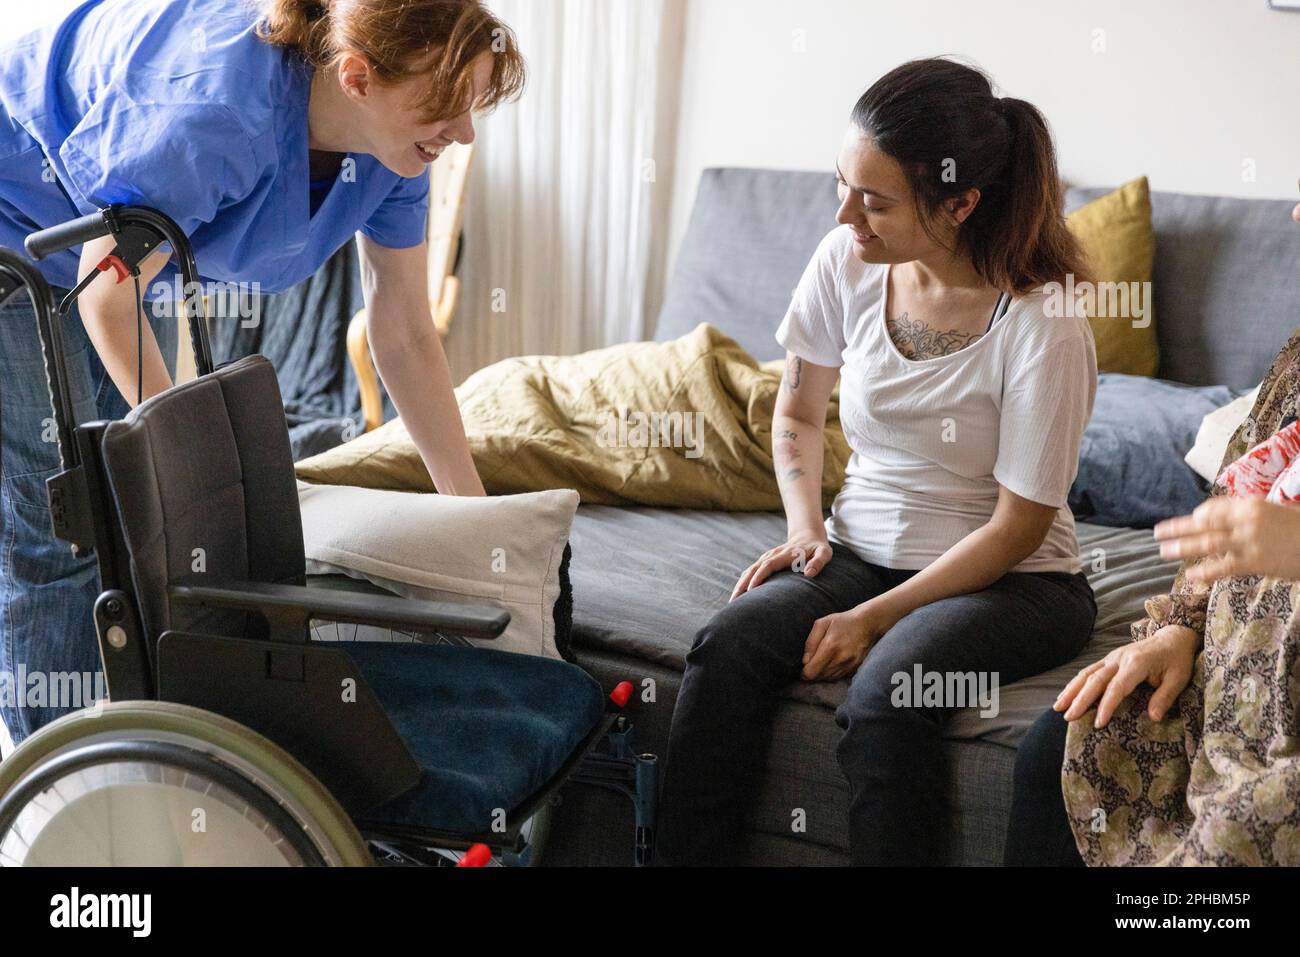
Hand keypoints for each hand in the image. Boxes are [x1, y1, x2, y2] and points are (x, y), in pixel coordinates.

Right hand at [731, 531, 832, 599]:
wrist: (808, 535)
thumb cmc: (818, 548)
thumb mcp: (824, 553)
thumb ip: (818, 562)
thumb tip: (808, 574)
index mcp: (786, 554)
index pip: (769, 565)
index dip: (759, 576)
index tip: (751, 589)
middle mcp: (773, 555)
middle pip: (754, 569)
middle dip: (743, 584)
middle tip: (735, 601)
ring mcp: (767, 558)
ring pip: (750, 570)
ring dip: (740, 584)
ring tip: (733, 601)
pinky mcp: (765, 561)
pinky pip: (752, 571)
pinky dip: (744, 581)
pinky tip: (738, 594)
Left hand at [801, 598, 902, 681]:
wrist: (867, 623)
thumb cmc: (842, 621)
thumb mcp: (822, 623)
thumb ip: (811, 642)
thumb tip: (805, 661)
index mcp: (830, 646)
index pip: (811, 672)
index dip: (804, 672)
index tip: (803, 667)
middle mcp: (840, 658)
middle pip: (819, 677)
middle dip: (812, 672)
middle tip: (811, 663)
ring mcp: (849, 664)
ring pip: (828, 678)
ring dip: (821, 673)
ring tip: (821, 662)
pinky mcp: (855, 667)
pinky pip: (838, 677)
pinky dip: (831, 673)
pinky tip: (831, 663)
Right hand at [1056, 624, 1198, 726]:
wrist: (1173, 638)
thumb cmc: (1177, 660)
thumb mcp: (1178, 679)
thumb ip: (1165, 697)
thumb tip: (1153, 718)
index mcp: (1137, 663)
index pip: (1117, 686)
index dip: (1106, 705)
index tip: (1098, 723)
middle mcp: (1119, 658)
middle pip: (1095, 680)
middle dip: (1080, 699)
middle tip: (1068, 718)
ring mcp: (1112, 657)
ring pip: (1087, 673)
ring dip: (1071, 690)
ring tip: (1058, 707)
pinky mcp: (1109, 659)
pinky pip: (1088, 671)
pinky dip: (1075, 683)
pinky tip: (1066, 695)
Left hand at [1155, 497, 1299, 582]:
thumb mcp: (1275, 513)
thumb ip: (1251, 516)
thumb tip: (1230, 521)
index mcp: (1250, 505)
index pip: (1213, 508)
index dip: (1198, 515)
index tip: (1189, 521)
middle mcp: (1245, 520)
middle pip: (1204, 523)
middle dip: (1179, 528)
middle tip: (1157, 532)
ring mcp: (1248, 541)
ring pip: (1208, 544)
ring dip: (1183, 547)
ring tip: (1163, 551)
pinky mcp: (1256, 562)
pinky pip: (1225, 567)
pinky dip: (1206, 572)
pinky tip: (1191, 576)